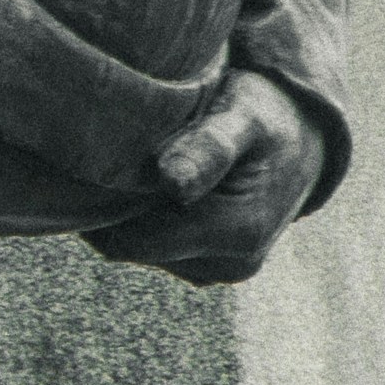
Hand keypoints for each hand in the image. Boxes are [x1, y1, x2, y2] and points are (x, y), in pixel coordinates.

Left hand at [91, 68, 321, 284]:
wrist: (305, 138)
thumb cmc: (266, 115)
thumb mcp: (241, 116)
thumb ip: (209, 148)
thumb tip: (172, 182)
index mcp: (235, 231)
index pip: (133, 241)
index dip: (97, 208)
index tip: (79, 165)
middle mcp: (233, 262)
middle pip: (134, 247)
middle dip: (112, 209)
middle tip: (98, 156)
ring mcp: (226, 269)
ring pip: (145, 250)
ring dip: (131, 215)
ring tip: (132, 164)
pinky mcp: (217, 265)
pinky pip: (163, 250)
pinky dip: (148, 221)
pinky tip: (149, 182)